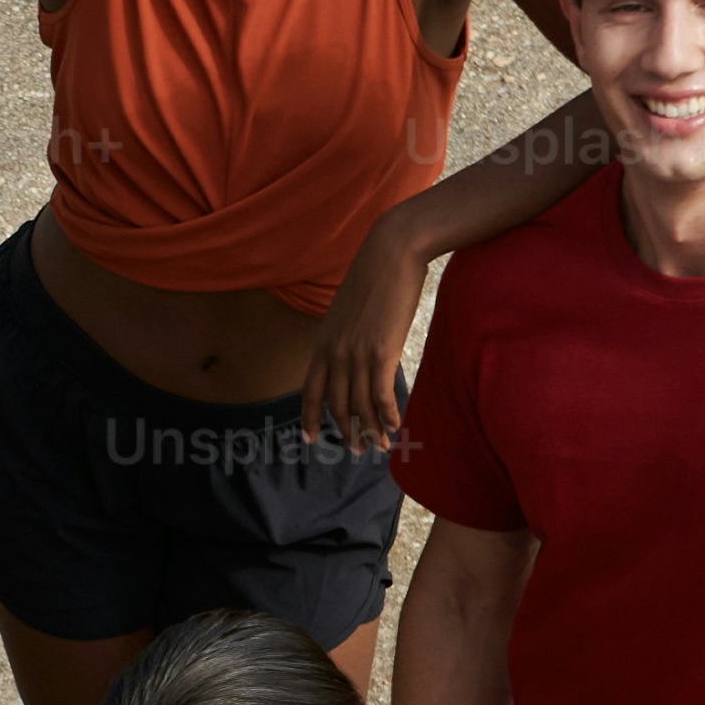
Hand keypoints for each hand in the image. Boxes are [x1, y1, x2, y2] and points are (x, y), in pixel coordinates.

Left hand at [305, 221, 426, 452]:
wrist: (391, 253)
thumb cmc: (374, 278)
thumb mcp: (346, 311)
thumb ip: (344, 337)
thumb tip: (351, 354)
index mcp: (322, 344)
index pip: (310, 391)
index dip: (310, 418)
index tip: (311, 439)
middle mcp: (334, 354)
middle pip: (337, 405)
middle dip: (346, 432)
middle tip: (358, 451)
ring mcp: (356, 355)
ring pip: (360, 406)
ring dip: (370, 431)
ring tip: (378, 447)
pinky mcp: (381, 353)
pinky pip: (380, 397)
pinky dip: (387, 416)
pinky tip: (394, 426)